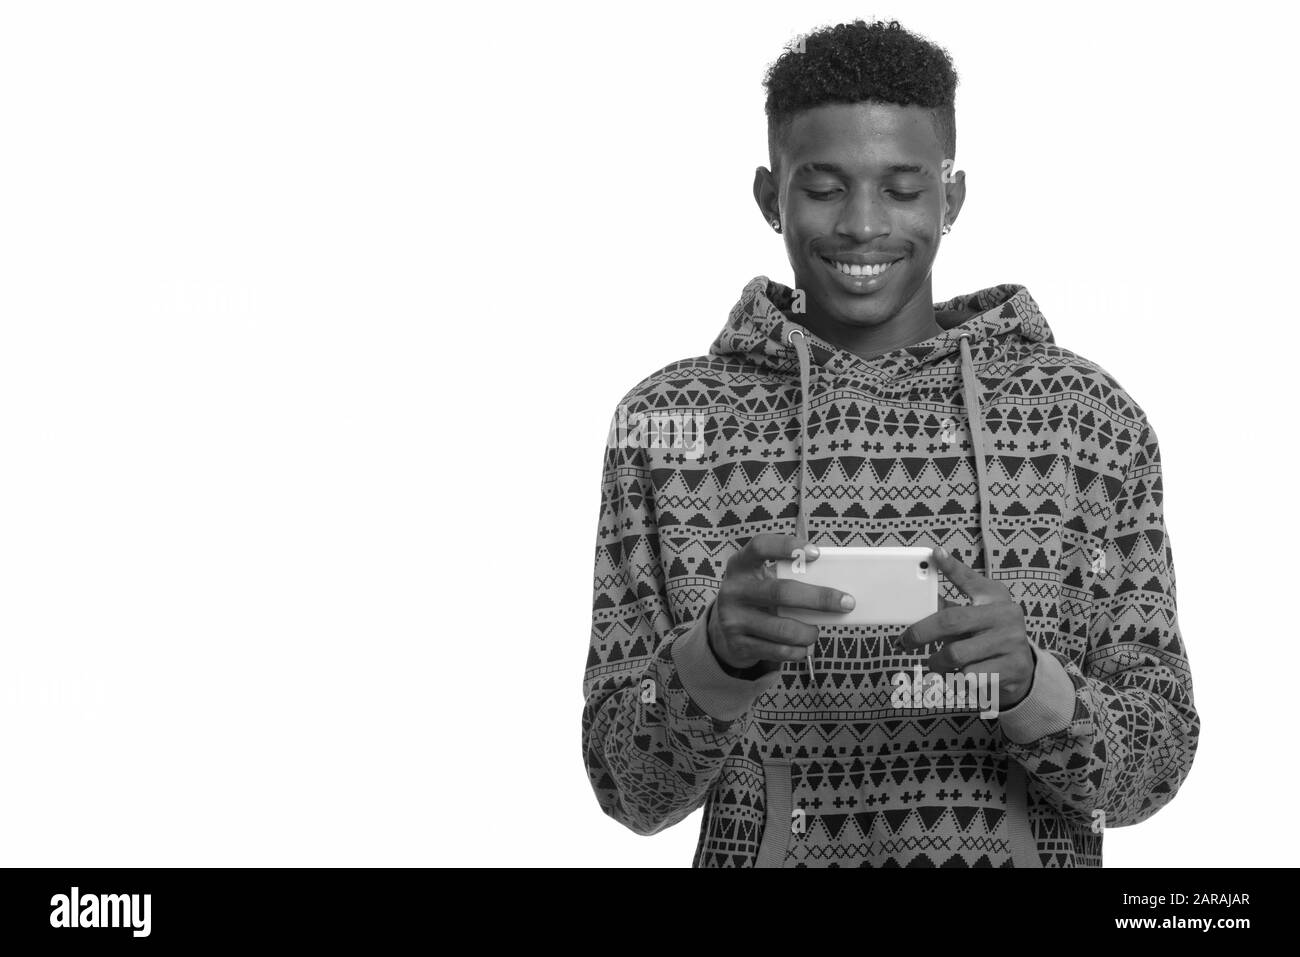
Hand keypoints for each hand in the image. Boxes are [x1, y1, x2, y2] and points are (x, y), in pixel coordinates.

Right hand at [708, 534, 854, 674]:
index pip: (760, 546)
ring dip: (809, 632)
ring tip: (816, 631)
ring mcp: (732, 619)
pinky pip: (778, 650)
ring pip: (782, 628)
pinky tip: (803, 647)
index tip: (816, 553)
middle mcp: (733, 590)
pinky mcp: (738, 644)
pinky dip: (797, 650)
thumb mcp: (764, 580)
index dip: (786, 546)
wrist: (726, 632)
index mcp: (740, 565)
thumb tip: (836, 584)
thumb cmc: (759, 598)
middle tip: (846, 602)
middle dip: (819, 598)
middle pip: (780, 592)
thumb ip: (790, 577)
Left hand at [896, 547, 1035, 708]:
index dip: (953, 567)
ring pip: (955, 655)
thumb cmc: (990, 635)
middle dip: (921, 634)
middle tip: (906, 642)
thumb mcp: (978, 612)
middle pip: (951, 622)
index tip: (935, 554)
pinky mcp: (1011, 670)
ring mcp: (1012, 643)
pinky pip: (968, 677)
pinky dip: (955, 678)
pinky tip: (959, 675)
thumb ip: (953, 599)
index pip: (970, 580)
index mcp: (995, 598)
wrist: (1022, 670)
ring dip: (938, 662)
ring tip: (939, 662)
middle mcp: (1007, 617)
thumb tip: (931, 573)